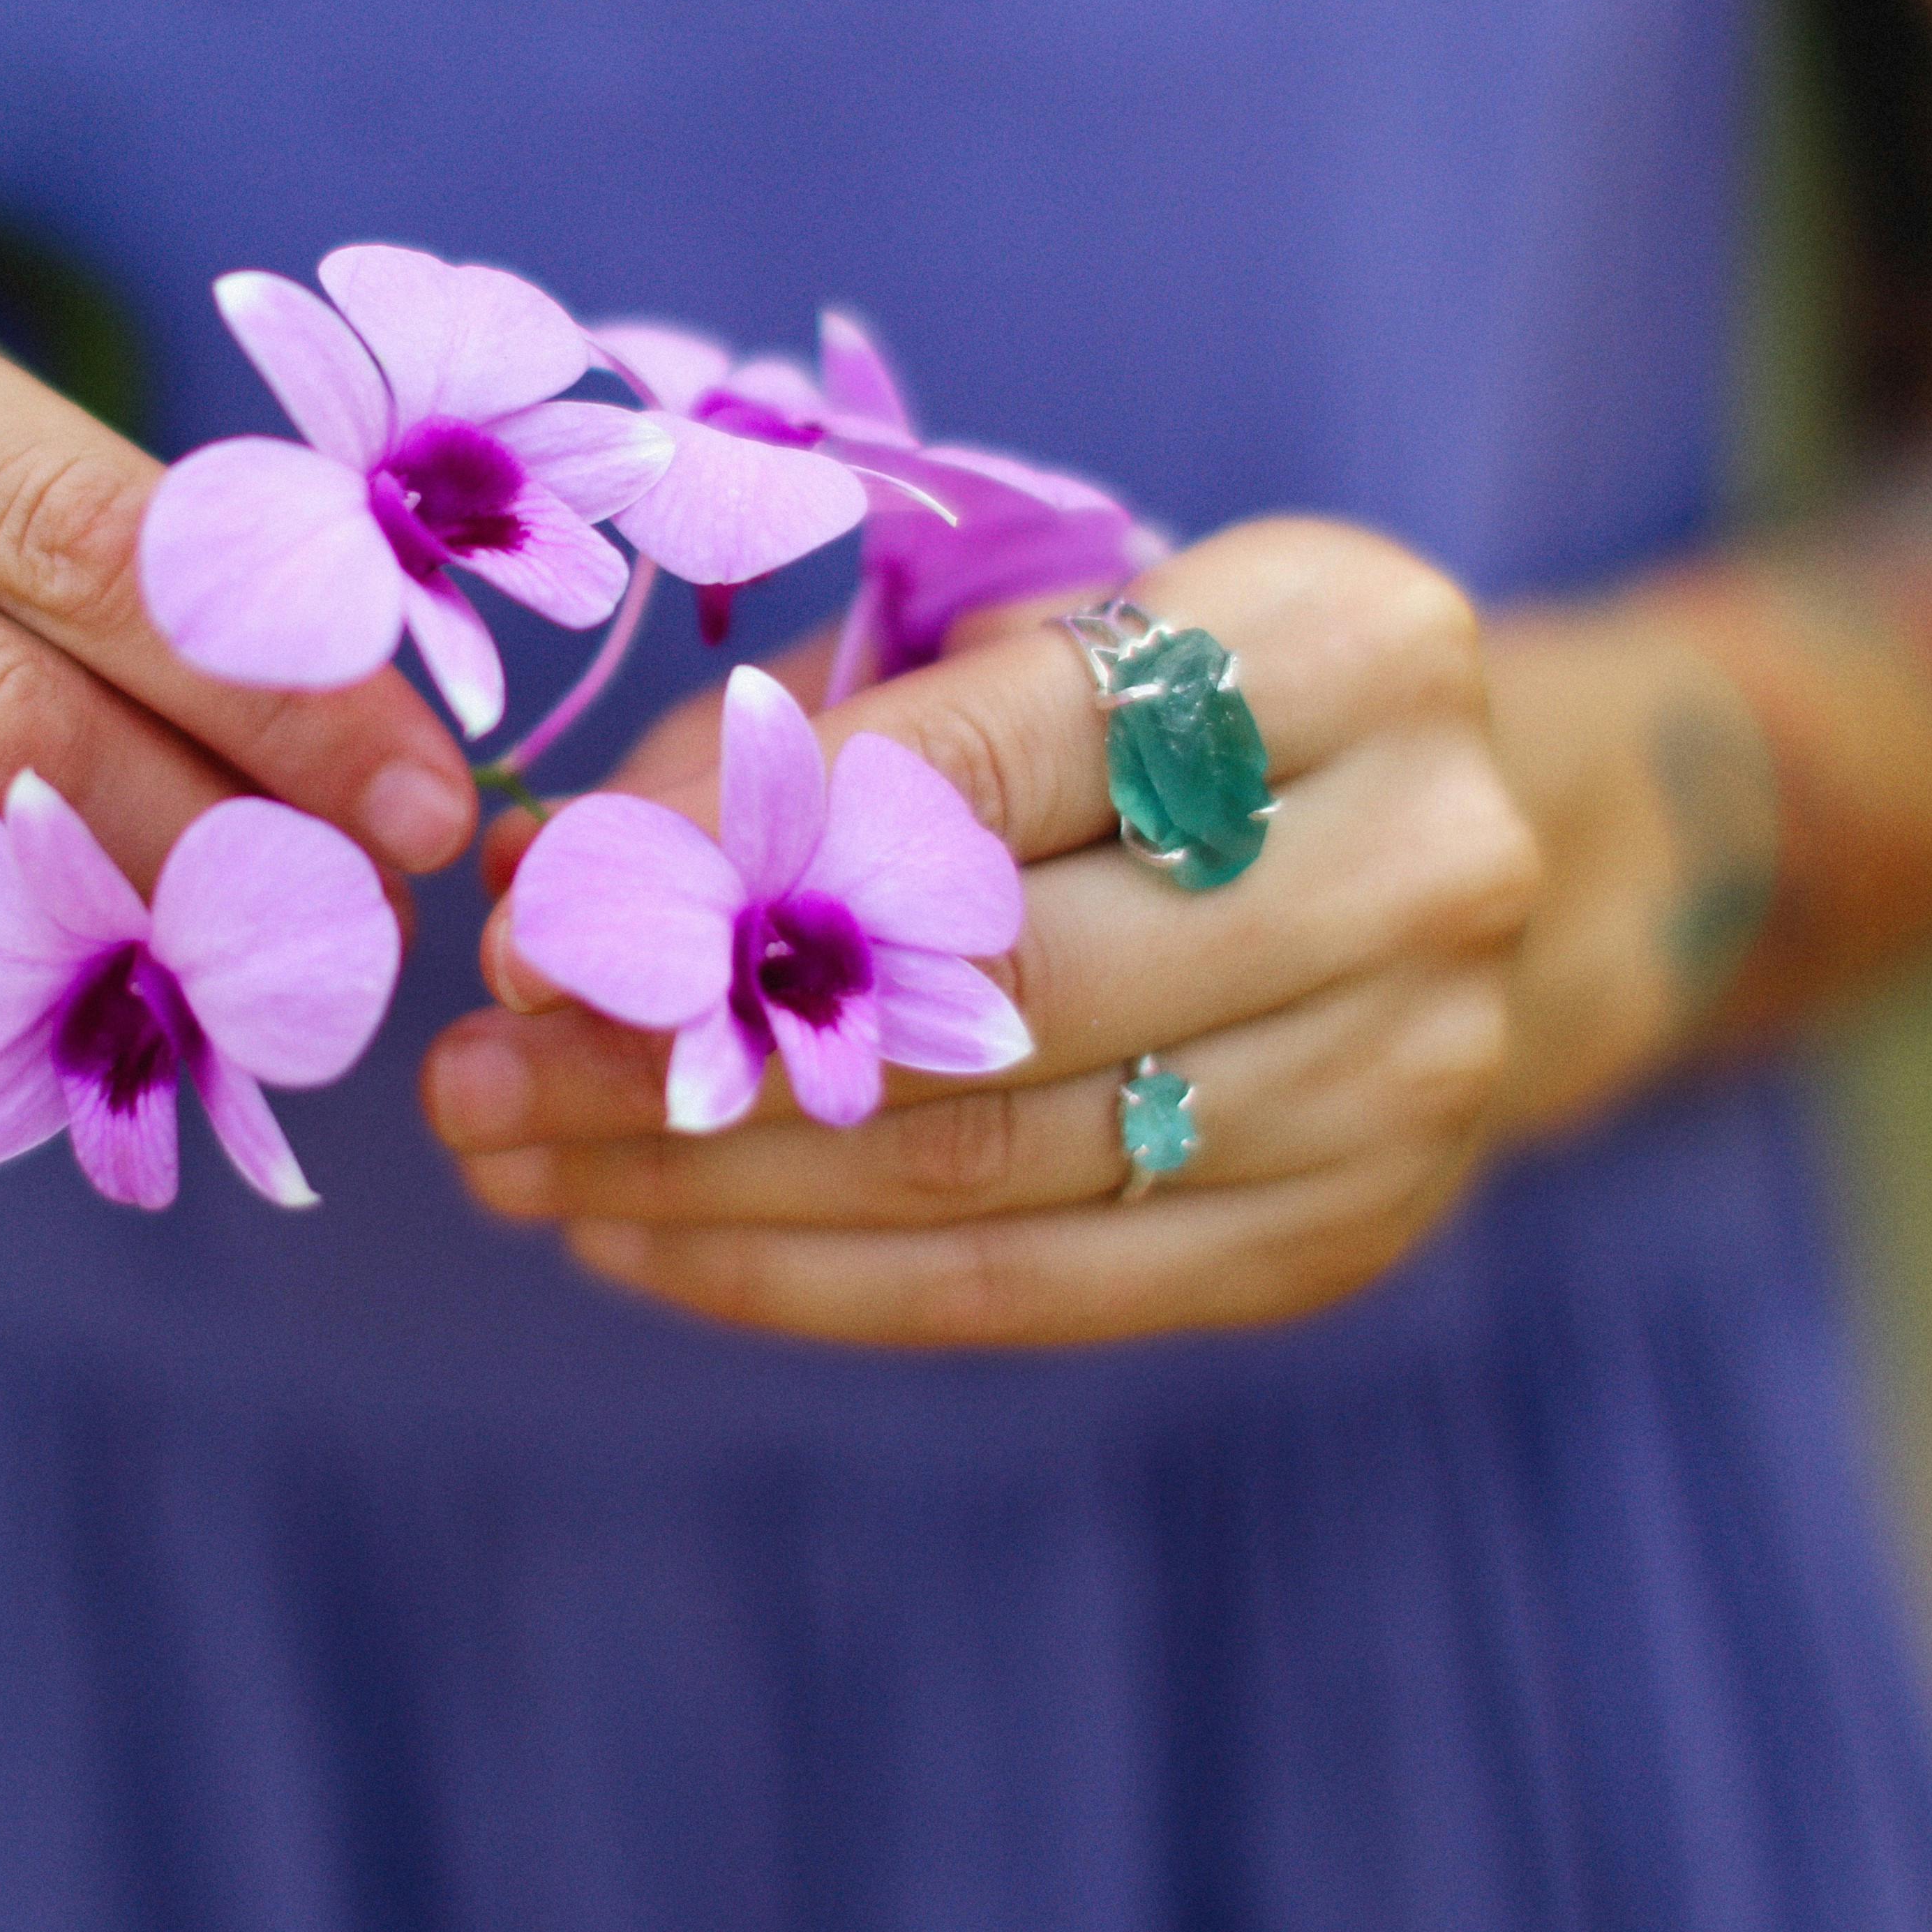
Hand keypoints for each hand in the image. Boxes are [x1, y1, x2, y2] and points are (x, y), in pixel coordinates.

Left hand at [423, 520, 1542, 1346]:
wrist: (1460, 854)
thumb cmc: (1170, 716)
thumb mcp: (1026, 643)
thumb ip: (800, 739)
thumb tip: (540, 873)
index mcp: (1346, 642)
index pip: (998, 760)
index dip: (745, 847)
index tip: (528, 924)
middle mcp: (1419, 859)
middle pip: (993, 990)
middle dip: (688, 1049)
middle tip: (471, 1081)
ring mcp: (1408, 1069)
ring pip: (992, 1164)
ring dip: (712, 1184)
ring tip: (516, 1168)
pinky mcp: (1349, 1234)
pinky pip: (1034, 1289)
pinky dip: (812, 1279)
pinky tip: (647, 1248)